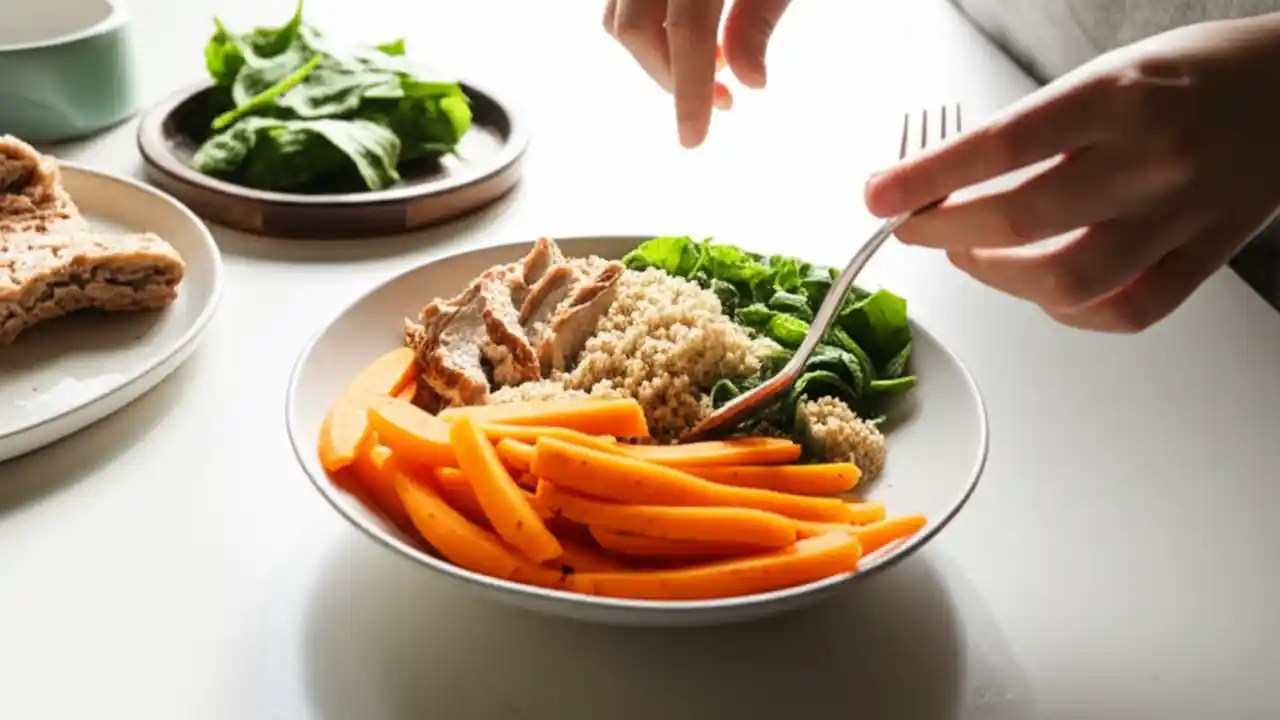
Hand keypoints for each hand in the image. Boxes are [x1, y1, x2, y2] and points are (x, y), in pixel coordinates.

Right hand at [603, 0, 792, 146]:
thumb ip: (760, 17)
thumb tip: (747, 81)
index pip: (686, 29)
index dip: (688, 89)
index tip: (693, 139)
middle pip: (636, 26)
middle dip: (670, 77)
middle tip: (721, 101)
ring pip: (620, 16)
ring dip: (656, 55)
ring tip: (711, 65)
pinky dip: (648, 25)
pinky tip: (690, 37)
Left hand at [865, 15, 1279, 331]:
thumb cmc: (1194, 74)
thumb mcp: (1106, 73)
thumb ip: (1033, 128)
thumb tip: (948, 178)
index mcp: (1116, 97)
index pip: (997, 145)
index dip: (925, 178)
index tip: (879, 194)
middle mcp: (1149, 158)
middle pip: (1017, 220)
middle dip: (942, 231)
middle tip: (914, 226)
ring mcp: (1180, 215)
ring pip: (1065, 281)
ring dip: (995, 277)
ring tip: (971, 254)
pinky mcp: (1204, 258)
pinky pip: (1123, 312)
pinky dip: (1066, 310)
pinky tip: (1041, 288)